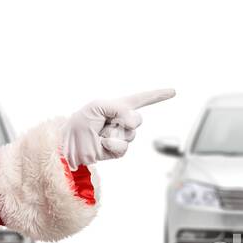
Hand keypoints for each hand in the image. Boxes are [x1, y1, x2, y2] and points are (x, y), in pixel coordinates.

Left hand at [61, 88, 175, 167]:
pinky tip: (101, 144)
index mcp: (118, 107)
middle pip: (137, 119)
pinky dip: (111, 144)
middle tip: (104, 122)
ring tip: (99, 133)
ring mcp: (122, 137)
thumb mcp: (98, 106)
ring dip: (112, 133)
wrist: (68, 144)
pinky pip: (123, 147)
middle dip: (121, 120)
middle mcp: (122, 121)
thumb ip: (120, 108)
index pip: (142, 99)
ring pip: (130, 134)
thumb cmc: (80, 122)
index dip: (158, 95)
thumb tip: (134, 122)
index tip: (173, 91)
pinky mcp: (118, 151)